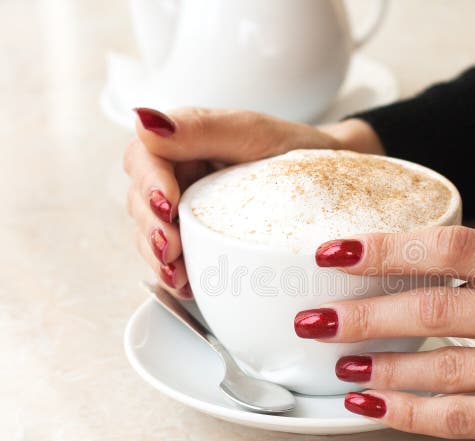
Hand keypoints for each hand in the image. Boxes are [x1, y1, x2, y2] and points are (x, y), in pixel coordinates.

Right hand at [123, 107, 382, 296]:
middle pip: (141, 202)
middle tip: (171, 251)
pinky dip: (177, 273)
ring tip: (178, 276)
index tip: (166, 206)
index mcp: (184, 141)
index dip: (148, 183)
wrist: (334, 181)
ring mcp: (189, 210)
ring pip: (151, 234)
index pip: (144, 158)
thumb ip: (202, 127)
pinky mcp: (201, 239)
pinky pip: (176, 258)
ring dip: (158, 257)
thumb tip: (146, 121)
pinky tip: (188, 285)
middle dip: (151, 230)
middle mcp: (179, 175)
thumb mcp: (255, 133)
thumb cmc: (298, 150)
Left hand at [296, 226, 474, 440]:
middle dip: (361, 312)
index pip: (453, 245)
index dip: (386, 247)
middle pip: (432, 306)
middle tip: (314, 317)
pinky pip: (458, 416)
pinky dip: (406, 413)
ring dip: (375, 366)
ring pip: (437, 365)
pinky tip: (372, 408)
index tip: (337, 250)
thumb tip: (432, 275)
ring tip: (335, 365)